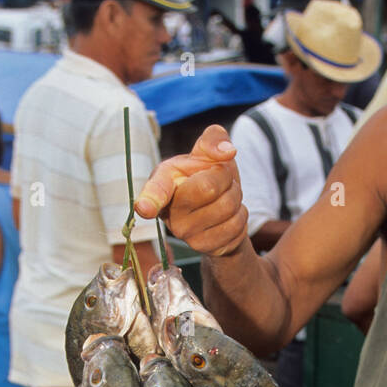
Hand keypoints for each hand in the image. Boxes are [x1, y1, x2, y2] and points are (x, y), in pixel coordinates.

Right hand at [134, 125, 248, 256]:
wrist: (219, 208)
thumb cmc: (206, 175)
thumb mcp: (207, 152)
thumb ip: (214, 139)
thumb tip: (227, 151)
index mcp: (163, 182)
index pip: (156, 192)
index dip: (150, 199)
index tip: (144, 208)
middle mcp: (169, 210)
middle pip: (210, 187)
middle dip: (226, 177)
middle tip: (220, 180)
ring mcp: (184, 232)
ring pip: (228, 206)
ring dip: (236, 196)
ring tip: (224, 196)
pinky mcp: (203, 247)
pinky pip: (236, 226)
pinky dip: (241, 215)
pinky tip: (229, 215)